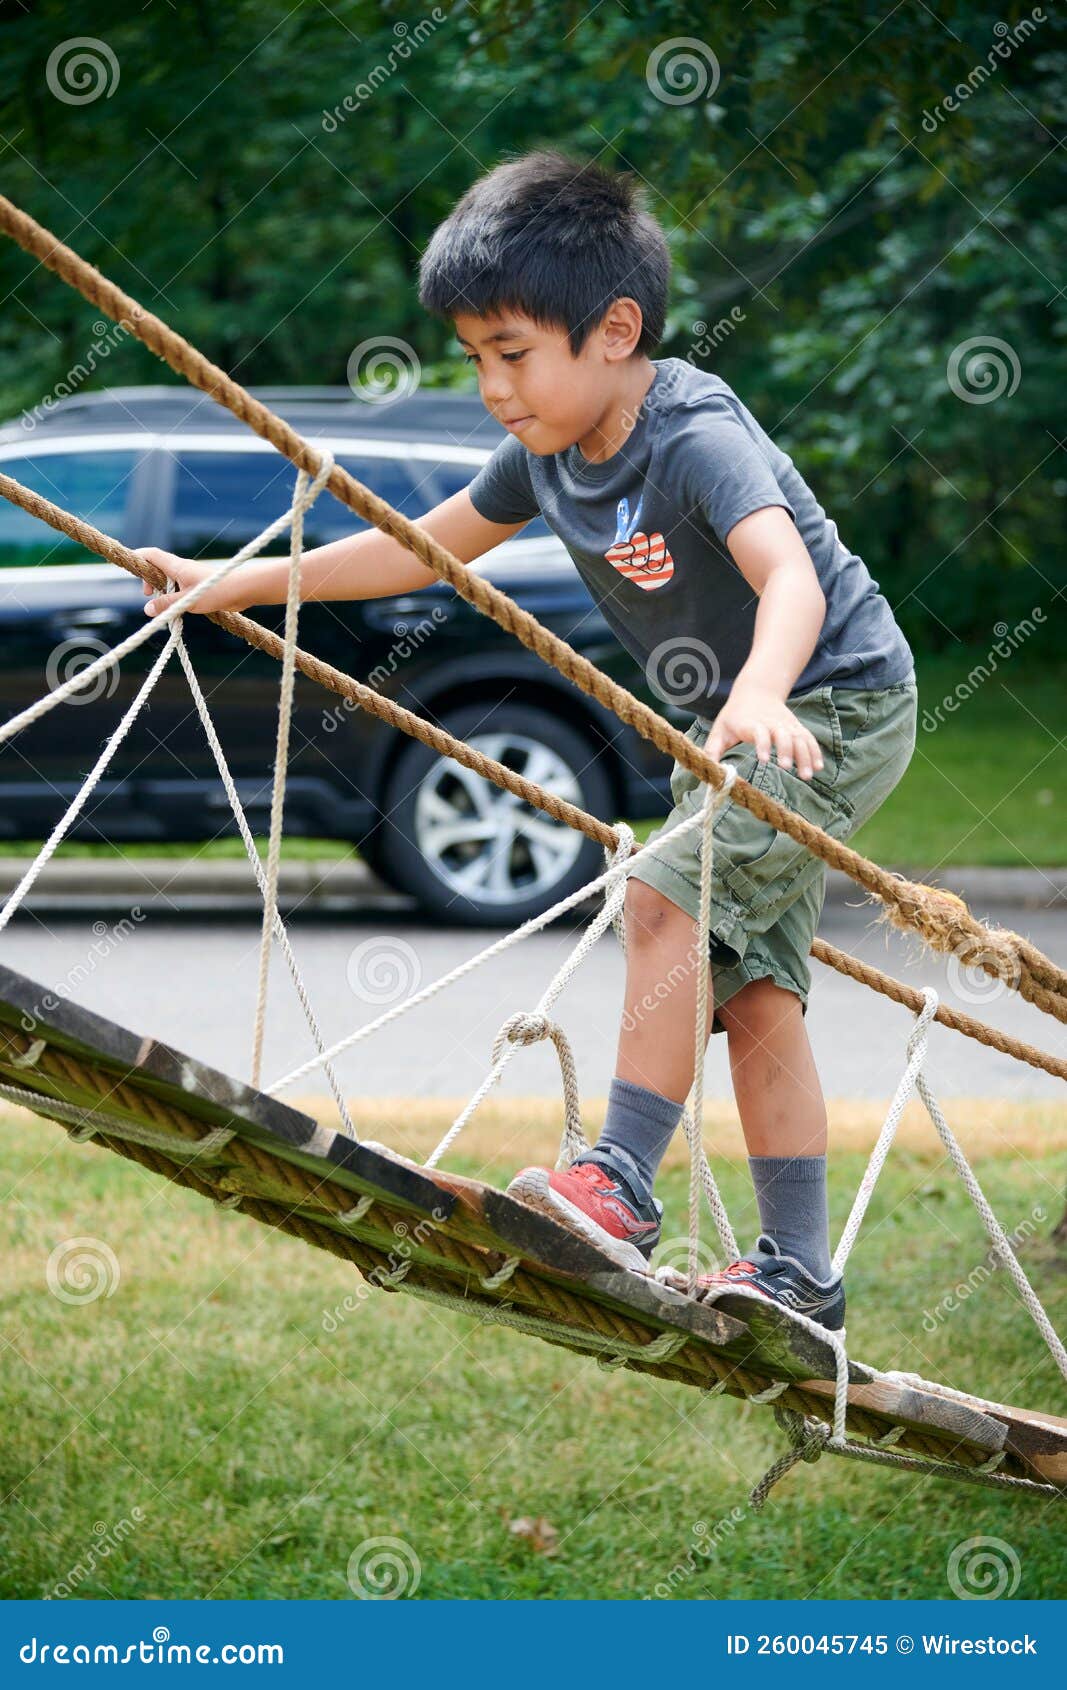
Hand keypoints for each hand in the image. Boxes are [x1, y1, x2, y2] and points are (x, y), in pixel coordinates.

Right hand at [136, 548, 247, 617]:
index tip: (131, 570)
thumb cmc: (216, 591)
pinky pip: (180, 589)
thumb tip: (147, 609)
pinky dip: (174, 597)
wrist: (243, 590)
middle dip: (148, 581)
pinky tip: (179, 609)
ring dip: (162, 591)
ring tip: (163, 606)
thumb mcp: (187, 601)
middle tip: (148, 596)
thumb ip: (166, 604)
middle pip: (157, 568)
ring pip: (169, 580)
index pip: (151, 554)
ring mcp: (191, 577)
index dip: (138, 558)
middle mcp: (181, 569)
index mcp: (176, 566)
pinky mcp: (199, 587)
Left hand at [704, 679, 823, 779]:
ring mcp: (787, 725)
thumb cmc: (735, 714)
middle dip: (787, 751)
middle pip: (784, 735)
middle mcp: (772, 724)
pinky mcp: (796, 728)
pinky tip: (818, 767)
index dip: (763, 744)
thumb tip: (706, 771)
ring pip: (800, 739)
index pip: (760, 733)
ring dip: (805, 756)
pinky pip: (808, 739)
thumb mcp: (720, 729)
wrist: (756, 691)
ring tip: (807, 776)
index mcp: (752, 724)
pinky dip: (815, 752)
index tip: (764, 759)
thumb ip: (713, 749)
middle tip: (786, 767)